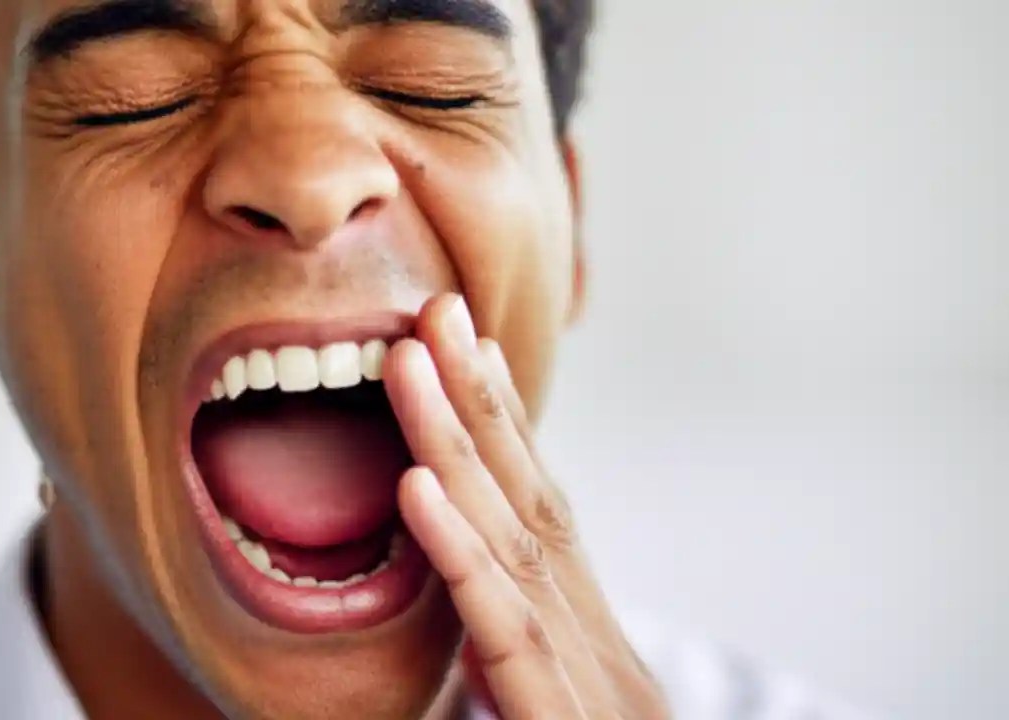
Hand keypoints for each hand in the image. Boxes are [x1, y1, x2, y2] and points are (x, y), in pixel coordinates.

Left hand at [384, 295, 670, 719]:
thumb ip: (520, 672)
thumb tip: (482, 628)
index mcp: (593, 647)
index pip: (546, 518)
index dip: (508, 428)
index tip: (474, 350)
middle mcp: (601, 649)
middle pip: (534, 504)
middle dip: (481, 400)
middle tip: (439, 309)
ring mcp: (593, 683)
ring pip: (518, 543)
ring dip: (457, 442)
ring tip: (408, 359)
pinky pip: (506, 629)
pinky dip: (460, 551)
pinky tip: (415, 485)